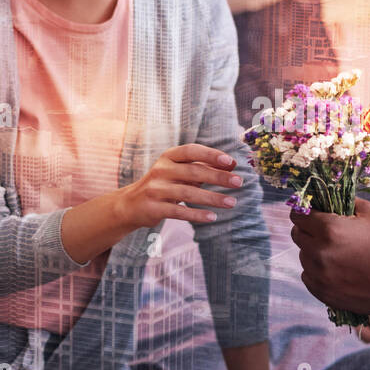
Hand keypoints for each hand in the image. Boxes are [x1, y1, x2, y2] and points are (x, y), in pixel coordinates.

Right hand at [114, 143, 242, 230]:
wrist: (130, 204)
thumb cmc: (163, 184)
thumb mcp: (178, 171)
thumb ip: (202, 167)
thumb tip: (232, 165)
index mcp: (168, 157)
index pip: (191, 151)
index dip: (211, 155)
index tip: (230, 162)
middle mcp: (161, 170)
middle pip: (193, 172)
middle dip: (218, 178)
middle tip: (238, 182)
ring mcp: (156, 189)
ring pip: (188, 193)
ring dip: (213, 198)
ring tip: (232, 203)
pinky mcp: (154, 208)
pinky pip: (179, 212)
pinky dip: (197, 215)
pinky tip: (213, 217)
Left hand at [289, 197, 369, 316]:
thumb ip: (345, 202)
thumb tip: (328, 199)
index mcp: (330, 229)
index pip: (298, 215)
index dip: (303, 211)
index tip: (310, 213)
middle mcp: (319, 252)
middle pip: (296, 235)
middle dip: (307, 230)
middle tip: (323, 231)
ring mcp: (319, 276)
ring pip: (303, 257)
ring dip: (313, 251)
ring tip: (337, 253)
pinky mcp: (322, 293)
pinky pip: (308, 276)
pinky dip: (317, 271)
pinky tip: (336, 269)